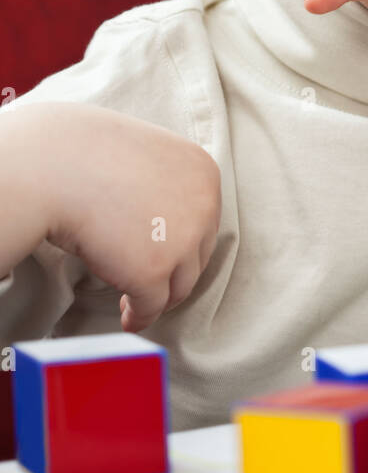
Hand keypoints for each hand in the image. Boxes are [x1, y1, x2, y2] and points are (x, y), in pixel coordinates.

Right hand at [39, 103, 221, 331]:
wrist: (57, 166)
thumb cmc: (88, 155)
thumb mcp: (149, 156)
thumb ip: (168, 183)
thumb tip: (166, 217)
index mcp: (203, 174)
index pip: (205, 221)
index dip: (183, 241)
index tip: (167, 251)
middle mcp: (204, 207)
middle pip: (197, 255)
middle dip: (174, 270)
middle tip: (152, 280)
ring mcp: (182, 242)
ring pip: (180, 286)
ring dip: (159, 298)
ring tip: (136, 301)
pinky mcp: (153, 272)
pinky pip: (152, 307)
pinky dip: (140, 316)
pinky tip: (127, 316)